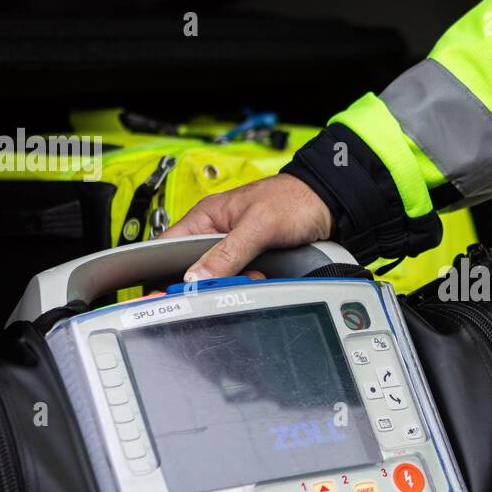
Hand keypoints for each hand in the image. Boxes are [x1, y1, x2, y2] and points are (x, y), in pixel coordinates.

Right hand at [159, 174, 332, 280]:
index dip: (163, 271)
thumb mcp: (257, 225)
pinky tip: (263, 278)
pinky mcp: (251, 259)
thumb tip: (195, 278)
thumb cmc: (293, 199)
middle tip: (228, 282)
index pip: (168, 247)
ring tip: (255, 276)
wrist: (328, 205)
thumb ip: (226, 253)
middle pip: (193, 269)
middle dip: (209, 282)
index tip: (169, 292)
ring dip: (234, 283)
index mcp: (206, 216)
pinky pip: (240, 279)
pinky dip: (249, 284)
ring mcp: (233, 247)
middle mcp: (216, 232)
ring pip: (218, 278)